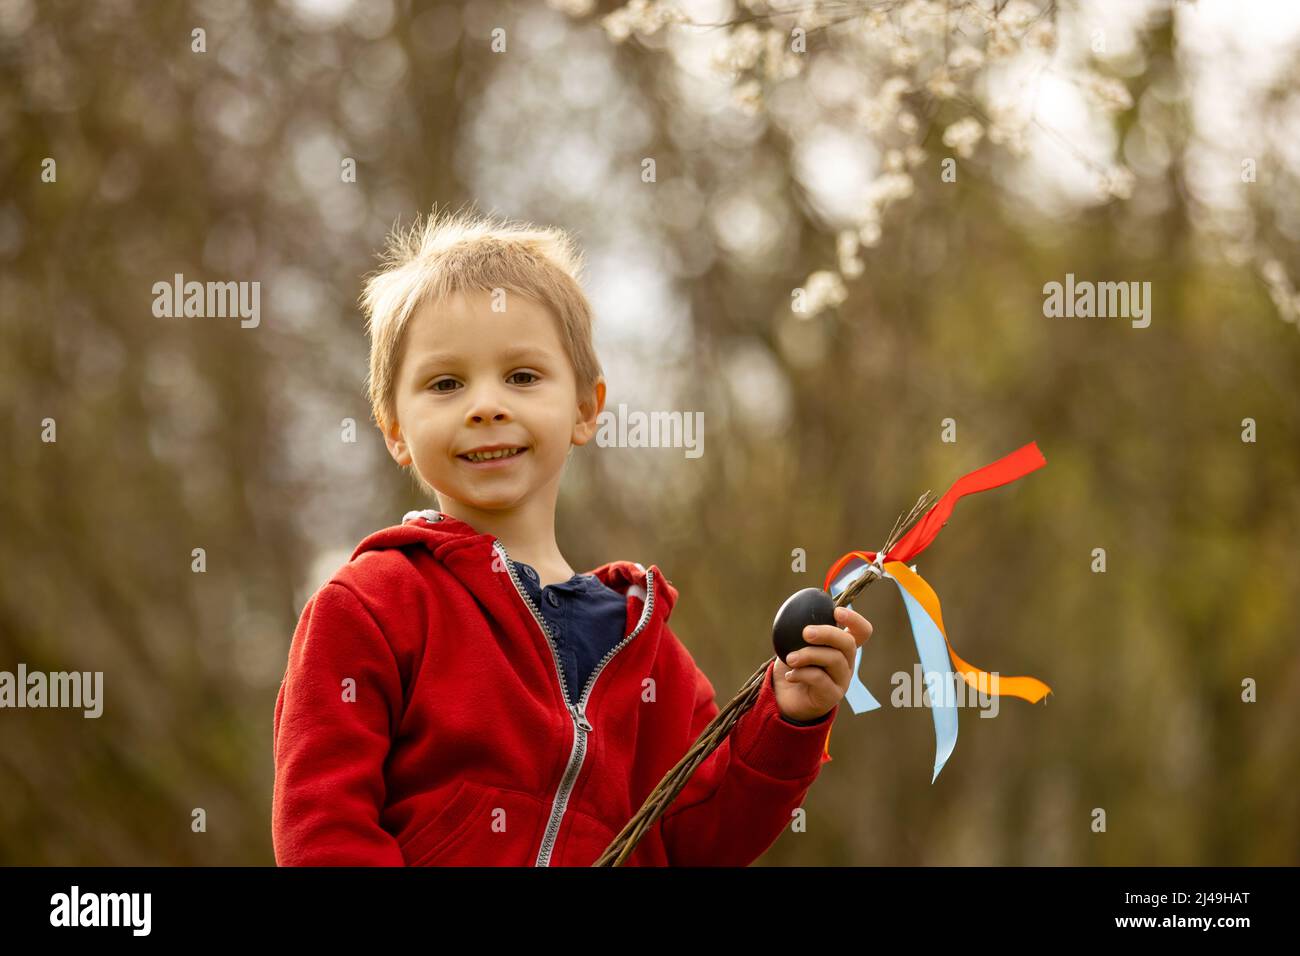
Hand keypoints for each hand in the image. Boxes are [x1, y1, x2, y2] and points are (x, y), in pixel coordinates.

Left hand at [773, 605, 872, 722]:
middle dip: (827, 633)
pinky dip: (801, 673)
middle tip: (805, 632)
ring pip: (834, 659)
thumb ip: (797, 629)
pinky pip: (820, 678)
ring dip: (808, 655)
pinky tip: (789, 675)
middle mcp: (847, 663)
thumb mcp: (793, 644)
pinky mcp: (832, 695)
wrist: (785, 700)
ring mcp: (842, 680)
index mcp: (841, 647)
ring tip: (790, 658)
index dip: (855, 620)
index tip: (836, 612)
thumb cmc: (792, 667)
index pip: (862, 631)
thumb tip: (793, 611)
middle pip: (848, 643)